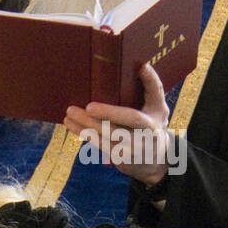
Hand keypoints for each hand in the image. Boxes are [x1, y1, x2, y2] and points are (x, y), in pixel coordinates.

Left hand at [64, 63, 170, 185]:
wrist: (155, 162)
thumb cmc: (151, 125)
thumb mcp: (157, 109)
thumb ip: (150, 90)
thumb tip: (140, 65)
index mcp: (156, 114)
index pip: (156, 94)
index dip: (151, 81)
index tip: (142, 66)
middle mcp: (149, 131)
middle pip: (130, 118)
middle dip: (109, 112)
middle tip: (89, 106)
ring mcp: (135, 146)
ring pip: (109, 133)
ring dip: (87, 123)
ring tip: (70, 112)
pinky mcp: (121, 157)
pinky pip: (99, 143)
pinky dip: (83, 133)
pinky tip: (70, 123)